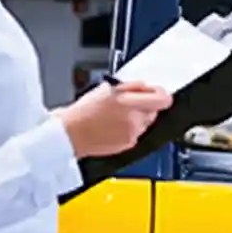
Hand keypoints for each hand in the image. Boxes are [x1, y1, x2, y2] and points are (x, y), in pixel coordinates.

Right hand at [56, 80, 172, 157]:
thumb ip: (131, 87)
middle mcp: (134, 121)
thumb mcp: (106, 89)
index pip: (162, 100)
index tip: (156, 92)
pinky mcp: (127, 145)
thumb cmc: (82, 113)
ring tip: (117, 116)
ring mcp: (132, 135)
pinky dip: (129, 129)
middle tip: (128, 103)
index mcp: (128, 104)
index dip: (160, 94)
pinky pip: (136, 134)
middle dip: (145, 106)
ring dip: (137, 118)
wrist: (69, 135)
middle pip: (154, 111)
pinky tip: (114, 126)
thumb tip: (145, 87)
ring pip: (145, 123)